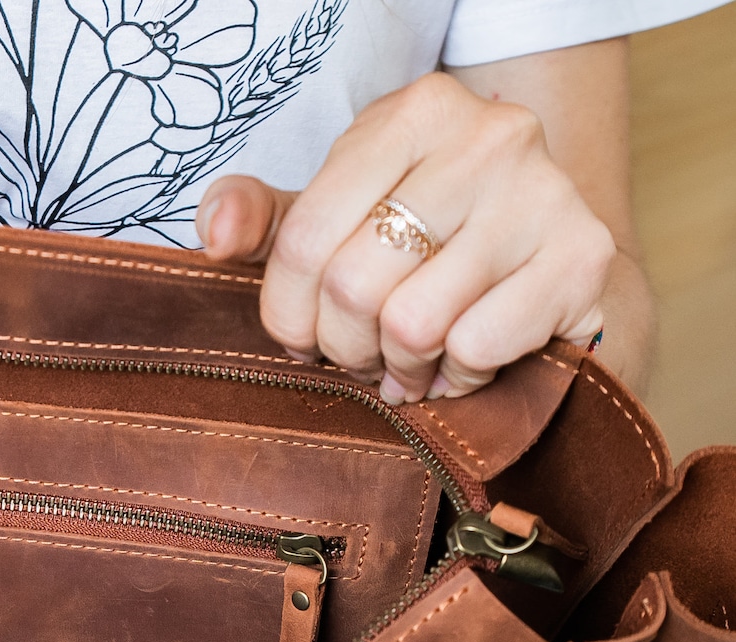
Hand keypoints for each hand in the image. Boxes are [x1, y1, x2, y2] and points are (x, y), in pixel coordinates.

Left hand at [195, 72, 616, 403]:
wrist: (548, 261)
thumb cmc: (423, 241)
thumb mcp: (334, 213)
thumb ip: (263, 220)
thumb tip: (212, 233)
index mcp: (414, 113)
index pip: (305, 238)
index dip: (288, 312)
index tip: (303, 335)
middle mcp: (488, 136)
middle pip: (354, 285)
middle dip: (345, 345)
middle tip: (361, 355)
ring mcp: (545, 193)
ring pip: (413, 324)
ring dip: (400, 366)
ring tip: (408, 360)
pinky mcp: (583, 259)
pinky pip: (476, 348)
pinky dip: (458, 375)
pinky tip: (461, 361)